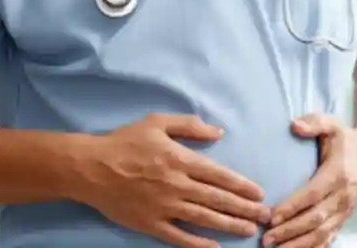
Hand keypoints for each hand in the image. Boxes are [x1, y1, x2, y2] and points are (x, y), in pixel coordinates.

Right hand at [69, 113, 271, 247]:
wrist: (90, 168)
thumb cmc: (125, 141)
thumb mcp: (158, 122)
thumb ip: (190, 126)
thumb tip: (219, 133)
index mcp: (180, 159)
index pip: (219, 175)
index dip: (242, 185)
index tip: (260, 194)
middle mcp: (176, 184)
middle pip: (217, 199)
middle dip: (244, 209)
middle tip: (266, 216)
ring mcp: (164, 207)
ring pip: (203, 218)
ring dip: (229, 225)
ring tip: (249, 230)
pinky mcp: (150, 224)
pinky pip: (178, 237)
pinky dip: (198, 243)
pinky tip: (215, 247)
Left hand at [262, 114, 356, 246]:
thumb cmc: (346, 141)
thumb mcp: (332, 124)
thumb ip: (314, 122)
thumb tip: (295, 126)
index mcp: (338, 173)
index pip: (313, 193)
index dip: (292, 207)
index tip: (271, 216)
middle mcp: (343, 195)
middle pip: (315, 218)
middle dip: (290, 231)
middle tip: (266, 238)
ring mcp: (345, 210)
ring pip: (322, 233)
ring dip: (298, 244)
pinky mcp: (344, 219)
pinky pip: (329, 239)